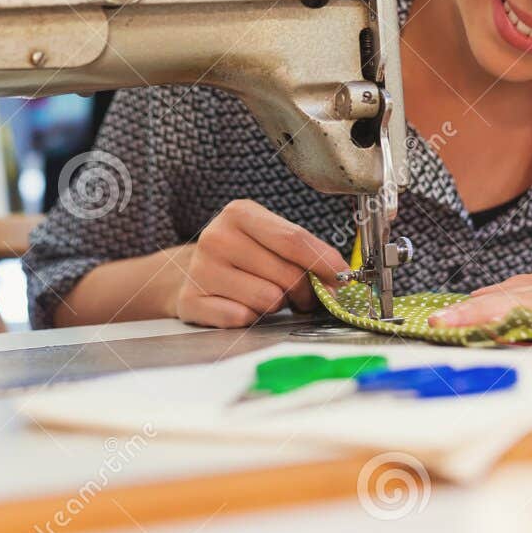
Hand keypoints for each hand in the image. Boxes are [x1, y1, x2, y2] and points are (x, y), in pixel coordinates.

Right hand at [173, 199, 347, 327]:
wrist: (189, 272)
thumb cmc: (241, 255)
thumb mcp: (268, 237)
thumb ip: (303, 250)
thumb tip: (339, 276)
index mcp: (239, 213)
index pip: (293, 239)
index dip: (324, 262)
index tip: (342, 277)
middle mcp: (216, 237)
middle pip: (286, 274)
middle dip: (304, 291)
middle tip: (303, 296)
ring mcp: (201, 270)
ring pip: (268, 299)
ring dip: (277, 305)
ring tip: (267, 296)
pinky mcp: (190, 301)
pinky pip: (241, 318)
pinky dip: (251, 318)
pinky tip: (243, 306)